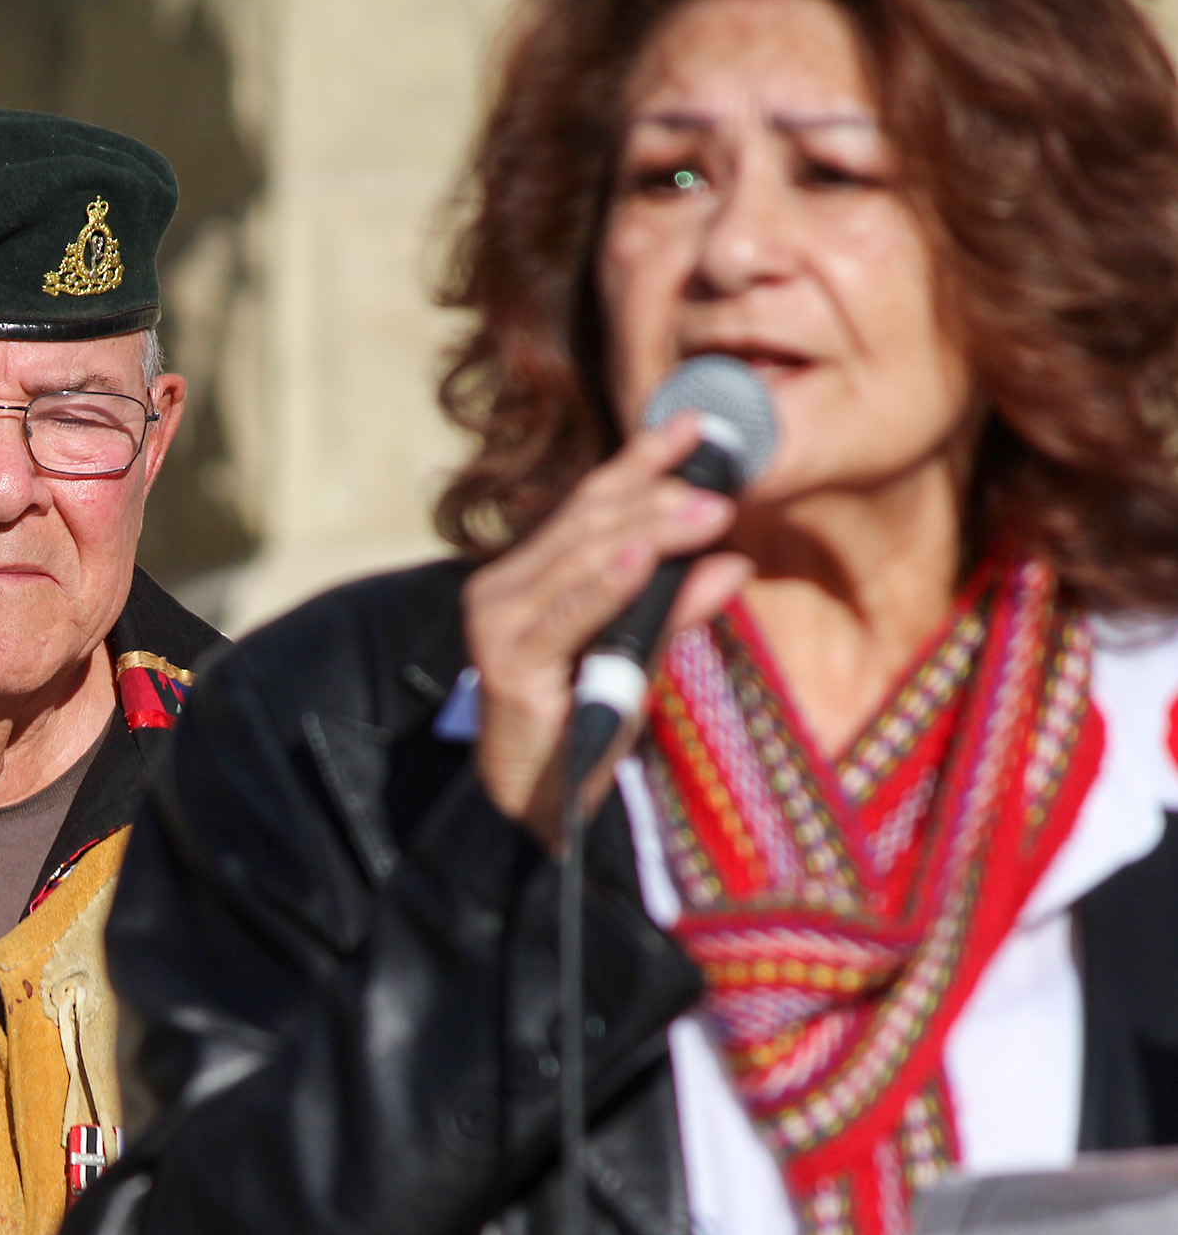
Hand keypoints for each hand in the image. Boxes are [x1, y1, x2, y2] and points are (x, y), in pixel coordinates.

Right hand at [461, 413, 754, 839]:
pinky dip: (609, 583)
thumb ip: (676, 607)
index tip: (696, 424)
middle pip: (586, 524)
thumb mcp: (637, 655)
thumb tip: (735, 559)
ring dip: (650, 528)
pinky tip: (647, 555)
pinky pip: (568, 614)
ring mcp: (498, 625)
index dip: (640, 461)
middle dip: (658, 495)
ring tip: (709, 508)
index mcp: (526, 576)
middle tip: (724, 480)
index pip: (587, 504)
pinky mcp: (507, 666)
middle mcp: (500, 589)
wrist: (534, 810)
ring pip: (580, 557)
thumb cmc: (581, 728)